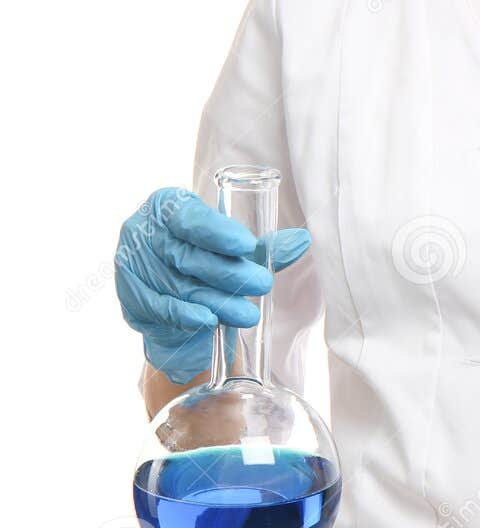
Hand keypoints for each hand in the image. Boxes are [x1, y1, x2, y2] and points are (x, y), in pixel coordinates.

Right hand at [115, 187, 310, 384]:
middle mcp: (143, 231)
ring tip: (247, 313)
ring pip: (179, 285)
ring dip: (215, 300)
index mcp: (167, 206)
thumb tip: (301, 241)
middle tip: (262, 283)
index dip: (218, 231)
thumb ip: (264, 247)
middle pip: (187, 254)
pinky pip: (161, 307)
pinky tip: (209, 321)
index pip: (190, 216)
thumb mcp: (234, 250)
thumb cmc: (208, 262)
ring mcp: (133, 265)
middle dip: (228, 272)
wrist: (177, 302)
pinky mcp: (131, 298)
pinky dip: (187, 315)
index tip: (248, 246)